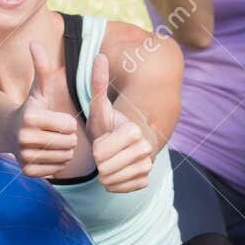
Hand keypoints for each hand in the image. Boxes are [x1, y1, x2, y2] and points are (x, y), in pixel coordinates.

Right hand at [11, 41, 79, 178]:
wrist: (9, 133)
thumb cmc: (31, 108)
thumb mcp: (39, 89)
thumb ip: (42, 68)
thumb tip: (35, 42)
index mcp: (30, 118)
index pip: (69, 125)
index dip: (68, 122)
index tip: (59, 119)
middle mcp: (24, 138)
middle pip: (69, 143)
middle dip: (68, 137)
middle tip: (56, 132)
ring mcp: (24, 157)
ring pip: (65, 157)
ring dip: (65, 150)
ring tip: (52, 141)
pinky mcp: (28, 171)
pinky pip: (57, 170)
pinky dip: (57, 163)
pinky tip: (47, 154)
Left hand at [87, 53, 155, 191]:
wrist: (122, 143)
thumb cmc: (107, 124)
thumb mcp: (98, 106)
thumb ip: (98, 83)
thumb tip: (99, 56)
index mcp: (134, 130)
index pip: (101, 153)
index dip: (96, 149)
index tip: (102, 140)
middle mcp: (145, 148)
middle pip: (106, 169)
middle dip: (99, 162)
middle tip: (104, 152)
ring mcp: (148, 165)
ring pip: (112, 180)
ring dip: (104, 173)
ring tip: (108, 160)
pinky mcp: (145, 180)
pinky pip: (120, 189)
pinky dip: (114, 183)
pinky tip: (115, 171)